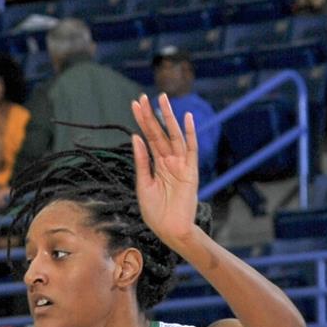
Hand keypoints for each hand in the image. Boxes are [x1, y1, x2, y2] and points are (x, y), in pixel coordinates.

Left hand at [131, 94, 201, 247]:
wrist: (170, 230)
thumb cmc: (156, 213)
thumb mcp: (143, 185)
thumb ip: (142, 162)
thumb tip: (135, 137)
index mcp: (157, 165)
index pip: (148, 138)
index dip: (142, 121)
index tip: (134, 104)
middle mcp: (169, 161)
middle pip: (159, 133)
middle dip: (150, 115)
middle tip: (142, 96)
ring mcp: (181, 165)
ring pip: (174, 136)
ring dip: (168, 118)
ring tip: (162, 99)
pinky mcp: (190, 171)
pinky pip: (191, 149)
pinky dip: (190, 134)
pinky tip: (186, 118)